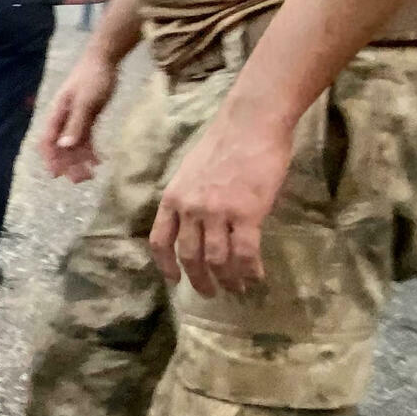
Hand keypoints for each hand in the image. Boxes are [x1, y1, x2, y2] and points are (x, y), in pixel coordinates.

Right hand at [36, 55, 117, 182]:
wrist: (105, 58)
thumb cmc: (92, 77)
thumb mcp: (86, 102)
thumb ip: (76, 124)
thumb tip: (65, 146)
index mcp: (57, 114)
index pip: (48, 141)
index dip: (50, 159)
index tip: (57, 175)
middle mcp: (64, 119)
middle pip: (61, 147)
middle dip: (69, 165)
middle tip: (81, 180)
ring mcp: (75, 118)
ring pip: (74, 145)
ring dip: (80, 161)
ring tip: (92, 175)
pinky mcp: (87, 116)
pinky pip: (86, 138)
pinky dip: (90, 150)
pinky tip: (99, 161)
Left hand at [149, 106, 295, 295]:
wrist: (251, 123)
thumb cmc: (224, 142)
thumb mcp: (191, 171)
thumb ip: (189, 198)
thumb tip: (196, 224)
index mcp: (173, 198)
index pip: (160, 241)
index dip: (165, 266)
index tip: (174, 280)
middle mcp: (190, 209)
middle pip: (190, 256)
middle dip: (199, 281)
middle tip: (210, 293)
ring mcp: (217, 212)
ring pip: (218, 260)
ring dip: (228, 280)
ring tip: (237, 289)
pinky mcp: (246, 213)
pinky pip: (245, 253)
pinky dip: (250, 270)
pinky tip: (256, 276)